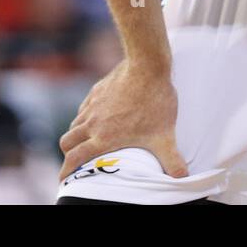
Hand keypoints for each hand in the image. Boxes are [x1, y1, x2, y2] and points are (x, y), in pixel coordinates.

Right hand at [58, 59, 188, 181]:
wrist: (147, 66)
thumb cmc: (155, 102)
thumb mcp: (164, 136)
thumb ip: (172, 160)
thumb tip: (182, 178)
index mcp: (104, 137)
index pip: (76, 158)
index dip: (66, 171)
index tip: (63, 180)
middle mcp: (93, 122)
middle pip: (67, 142)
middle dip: (67, 153)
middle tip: (74, 160)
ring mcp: (93, 105)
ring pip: (74, 124)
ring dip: (76, 135)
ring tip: (85, 141)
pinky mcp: (96, 91)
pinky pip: (83, 108)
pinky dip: (84, 117)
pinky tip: (96, 117)